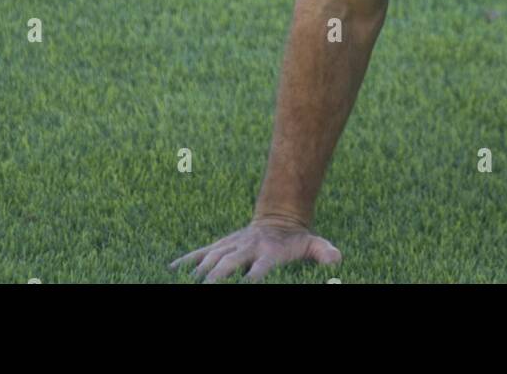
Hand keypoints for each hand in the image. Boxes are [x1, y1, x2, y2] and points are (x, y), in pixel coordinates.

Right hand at [169, 217, 341, 282]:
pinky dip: (185, 260)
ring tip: (189, 283)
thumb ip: (323, 251)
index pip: (259, 268)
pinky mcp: (221, 244)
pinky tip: (170, 270)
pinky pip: (200, 252)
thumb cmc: (296, 240)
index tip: (246, 285)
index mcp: (269, 252)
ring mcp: (232, 245)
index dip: (252, 278)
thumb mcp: (313, 244)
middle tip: (208, 288)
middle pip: (228, 263)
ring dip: (199, 271)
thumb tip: (336, 259)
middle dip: (217, 277)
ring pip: (211, 257)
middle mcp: (247, 248)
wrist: (279, 218)